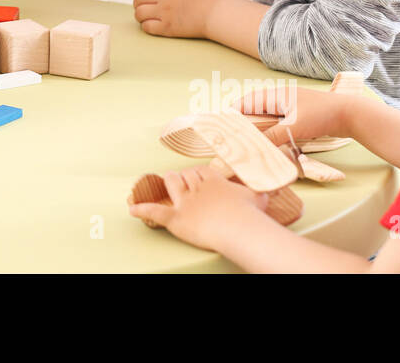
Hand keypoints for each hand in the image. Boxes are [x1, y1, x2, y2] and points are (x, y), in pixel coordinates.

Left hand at [128, 167, 269, 250]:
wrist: (240, 228)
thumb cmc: (251, 215)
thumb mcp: (258, 197)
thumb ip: (258, 192)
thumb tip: (268, 191)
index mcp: (215, 180)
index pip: (200, 171)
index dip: (198, 175)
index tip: (199, 179)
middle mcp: (197, 187)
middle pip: (185, 175)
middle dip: (183, 179)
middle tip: (184, 185)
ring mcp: (186, 202)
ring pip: (171, 183)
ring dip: (168, 183)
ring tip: (166, 184)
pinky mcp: (177, 219)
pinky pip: (156, 212)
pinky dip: (143, 211)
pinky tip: (132, 210)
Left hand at [132, 0, 221, 38]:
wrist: (218, 13)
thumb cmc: (208, 1)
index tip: (152, 3)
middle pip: (139, 0)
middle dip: (139, 6)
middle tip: (143, 11)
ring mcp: (165, 13)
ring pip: (140, 14)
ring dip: (141, 17)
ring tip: (147, 20)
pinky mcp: (168, 28)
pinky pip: (147, 27)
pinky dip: (147, 27)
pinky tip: (154, 27)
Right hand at [239, 86, 352, 145]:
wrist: (351, 115)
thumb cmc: (322, 115)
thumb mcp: (294, 127)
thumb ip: (273, 137)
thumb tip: (255, 147)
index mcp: (276, 94)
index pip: (248, 101)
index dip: (235, 112)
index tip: (223, 125)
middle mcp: (281, 98)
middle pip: (256, 109)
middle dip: (244, 121)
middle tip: (233, 136)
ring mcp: (291, 107)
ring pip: (267, 117)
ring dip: (259, 127)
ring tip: (248, 140)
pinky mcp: (300, 116)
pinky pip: (278, 123)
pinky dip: (271, 131)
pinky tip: (270, 142)